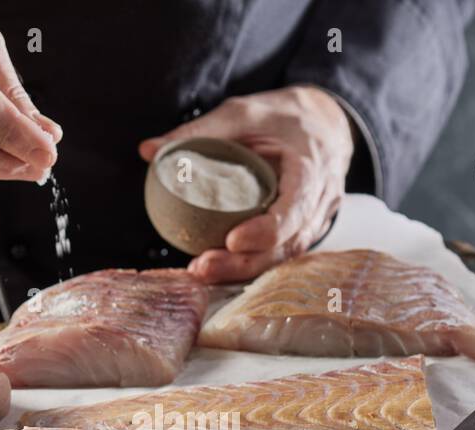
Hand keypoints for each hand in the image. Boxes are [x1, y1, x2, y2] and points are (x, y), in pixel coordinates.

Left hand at [139, 86, 353, 282]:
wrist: (326, 123)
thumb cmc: (284, 116)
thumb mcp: (243, 112)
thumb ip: (199, 131)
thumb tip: (148, 150)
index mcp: (311, 168)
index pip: (295, 208)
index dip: (266, 230)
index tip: (232, 240)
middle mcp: (319, 202)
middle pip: (288, 244)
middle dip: (245, 263)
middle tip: (203, 267)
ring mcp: (315, 222)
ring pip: (284, 257)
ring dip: (243, 271)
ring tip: (202, 272)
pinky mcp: (303, 233)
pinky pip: (279, 255)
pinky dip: (250, 265)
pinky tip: (217, 270)